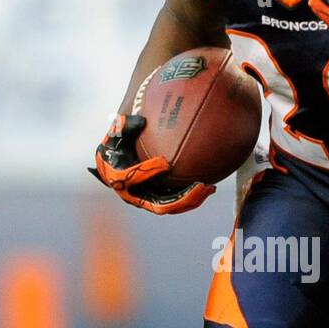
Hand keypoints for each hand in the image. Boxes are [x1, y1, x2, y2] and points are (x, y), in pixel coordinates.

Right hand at [89, 112, 214, 214]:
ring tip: (209, 188)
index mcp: (118, 179)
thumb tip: (140, 121)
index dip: (147, 172)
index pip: (132, 179)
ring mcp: (149, 200)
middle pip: (159, 205)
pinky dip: (193, 195)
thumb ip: (125, 125)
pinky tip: (210, 185)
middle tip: (199, 186)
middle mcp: (135, 196)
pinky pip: (178, 200)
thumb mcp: (118, 129)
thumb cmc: (120, 139)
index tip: (164, 163)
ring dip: (192, 199)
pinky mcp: (160, 199)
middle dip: (181, 198)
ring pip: (172, 206)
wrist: (120, 154)